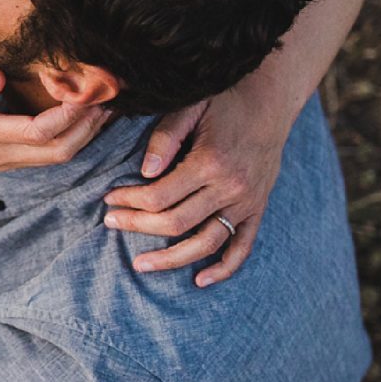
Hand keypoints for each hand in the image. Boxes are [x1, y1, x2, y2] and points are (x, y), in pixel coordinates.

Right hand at [0, 67, 111, 174]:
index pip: (39, 131)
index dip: (69, 113)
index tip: (87, 88)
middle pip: (59, 150)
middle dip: (89, 126)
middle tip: (109, 95)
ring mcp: (5, 161)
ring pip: (59, 157)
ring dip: (86, 133)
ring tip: (105, 103)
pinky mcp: (8, 159)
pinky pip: (49, 155)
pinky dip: (73, 137)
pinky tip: (83, 116)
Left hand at [103, 87, 288, 287]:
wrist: (272, 101)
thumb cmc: (224, 101)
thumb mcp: (191, 107)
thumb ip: (165, 138)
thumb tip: (144, 172)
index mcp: (210, 162)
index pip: (159, 196)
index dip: (129, 201)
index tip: (109, 197)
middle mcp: (231, 187)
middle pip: (177, 223)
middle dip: (138, 226)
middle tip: (110, 223)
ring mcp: (247, 202)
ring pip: (206, 243)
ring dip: (171, 259)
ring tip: (140, 265)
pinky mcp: (258, 209)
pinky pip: (243, 247)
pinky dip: (224, 268)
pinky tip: (200, 281)